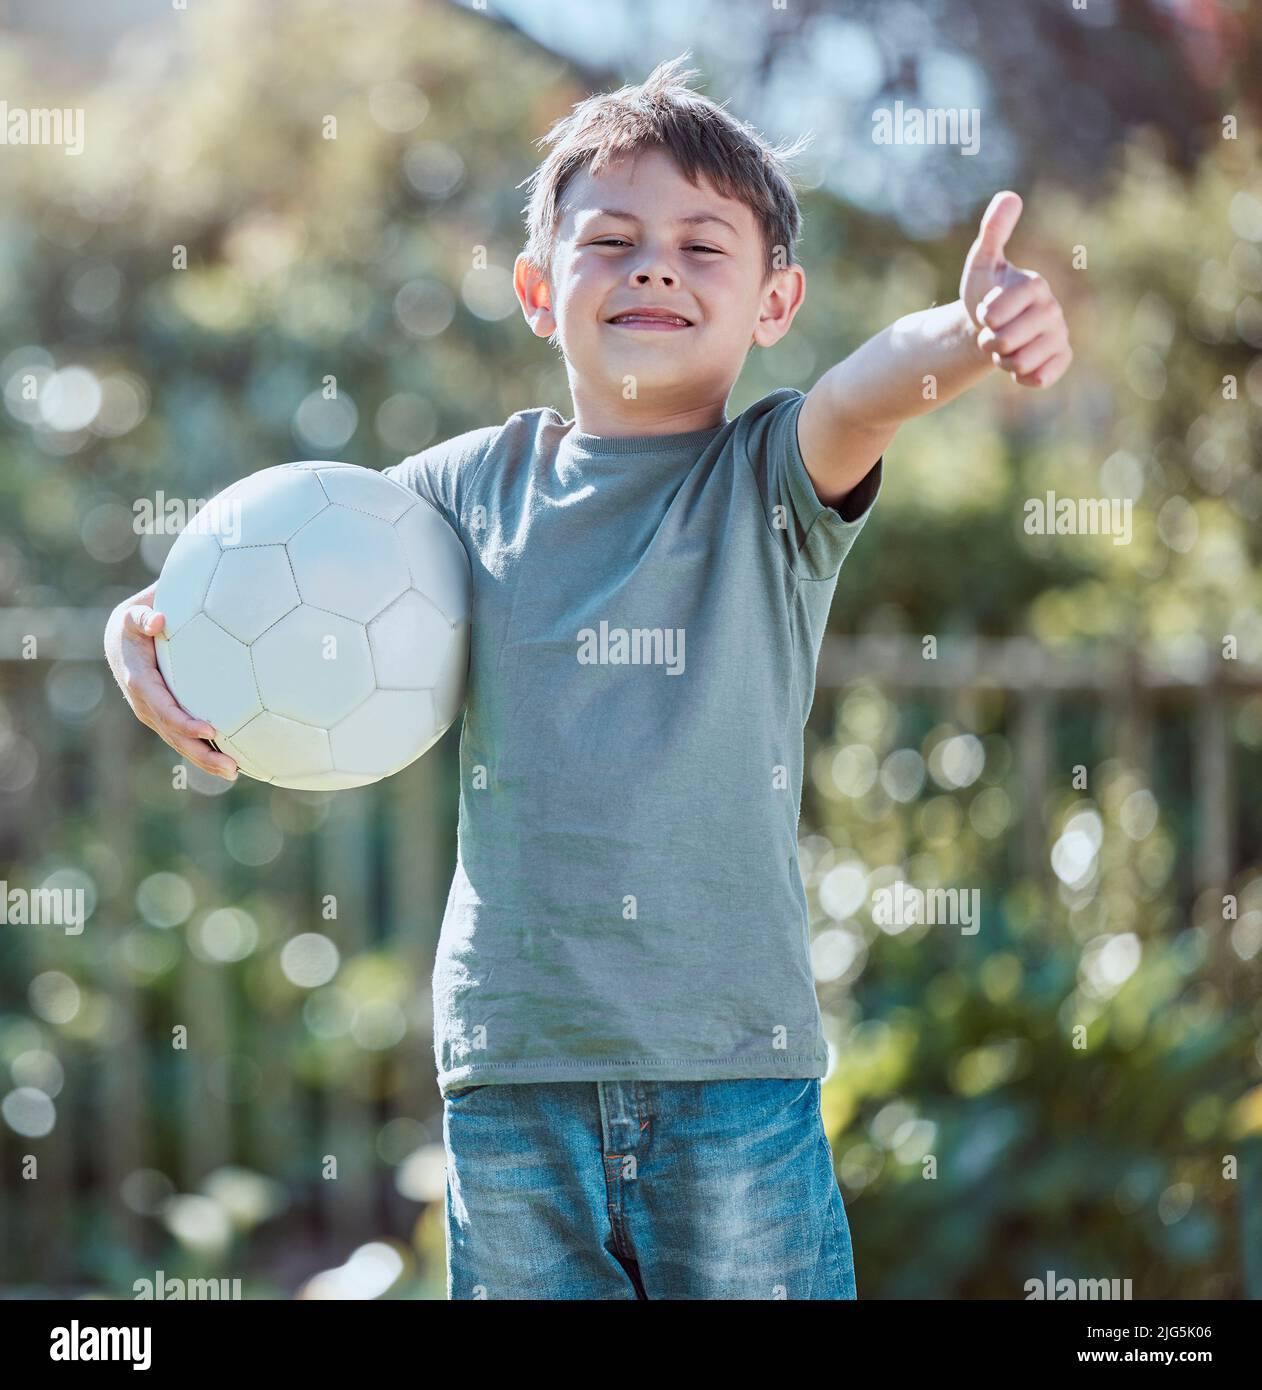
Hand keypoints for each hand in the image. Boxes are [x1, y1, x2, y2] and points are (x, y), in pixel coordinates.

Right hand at [103, 585, 238, 779]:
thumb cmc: (135, 623)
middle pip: (174, 735)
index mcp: (140, 682)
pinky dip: (202, 752)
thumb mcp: (133, 615)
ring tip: (233, 771)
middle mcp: (145, 704)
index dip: (184, 723)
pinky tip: (225, 762)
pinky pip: (182, 738)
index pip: (164, 708)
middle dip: (202, 753)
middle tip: (231, 767)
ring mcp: (154, 714)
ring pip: (179, 742)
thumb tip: (159, 621)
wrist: (121, 638)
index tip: (209, 732)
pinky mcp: (164, 717)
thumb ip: (142, 617)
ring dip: (205, 760)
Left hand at [959, 190, 1071, 388]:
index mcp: (1035, 285)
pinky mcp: (1061, 359)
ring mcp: (1059, 335)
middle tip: (990, 333)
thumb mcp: (982, 261)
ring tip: (1003, 348)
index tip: (984, 311)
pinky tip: (1018, 365)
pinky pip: (1040, 378)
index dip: (987, 315)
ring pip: (1021, 362)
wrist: (990, 328)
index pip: (1001, 309)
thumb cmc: (985, 293)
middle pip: (1008, 340)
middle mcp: (1053, 309)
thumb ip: (993, 232)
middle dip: (989, 342)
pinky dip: (1022, 377)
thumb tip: (1009, 196)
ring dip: (1002, 361)